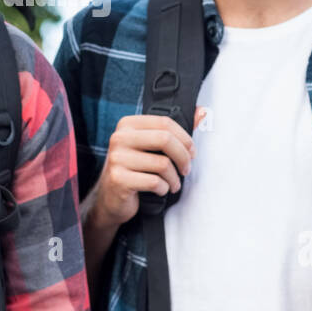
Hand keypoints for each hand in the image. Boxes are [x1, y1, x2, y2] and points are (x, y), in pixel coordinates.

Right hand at [87, 109, 203, 229]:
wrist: (110, 198)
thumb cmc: (134, 170)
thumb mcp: (149, 147)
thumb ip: (174, 130)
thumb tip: (201, 113)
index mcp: (127, 125)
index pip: (164, 123)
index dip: (184, 138)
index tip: (191, 153)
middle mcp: (119, 138)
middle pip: (165, 139)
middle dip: (183, 157)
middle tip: (186, 169)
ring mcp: (117, 158)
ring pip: (162, 164)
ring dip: (174, 178)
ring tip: (173, 183)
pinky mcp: (118, 179)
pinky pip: (154, 182)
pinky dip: (164, 189)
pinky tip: (160, 190)